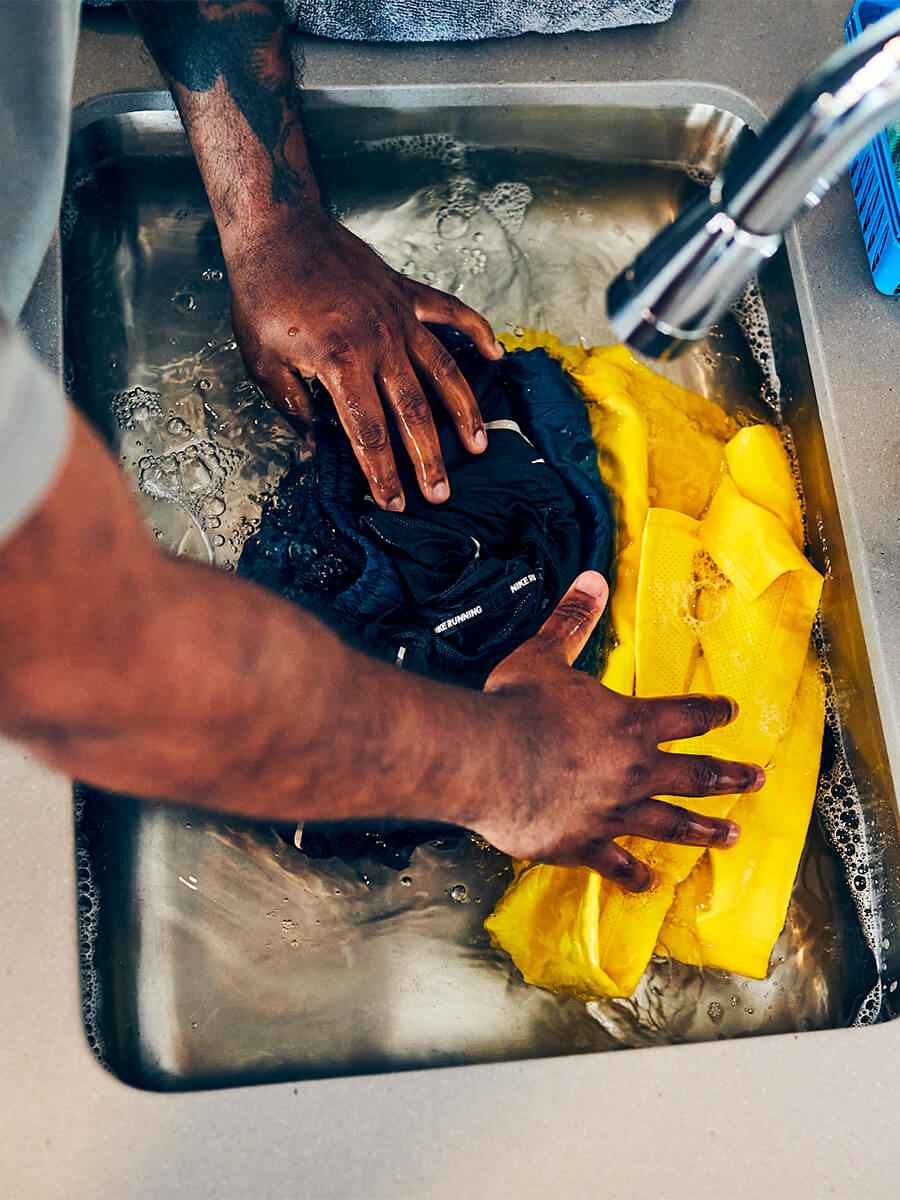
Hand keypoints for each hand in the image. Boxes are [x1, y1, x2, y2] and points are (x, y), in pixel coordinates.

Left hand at [226, 210, 503, 510]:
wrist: (278, 229)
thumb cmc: (263, 295)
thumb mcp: (262, 361)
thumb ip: (292, 407)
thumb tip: (312, 448)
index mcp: (340, 364)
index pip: (367, 432)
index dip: (382, 473)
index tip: (393, 504)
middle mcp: (378, 343)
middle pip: (413, 412)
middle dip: (428, 459)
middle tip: (440, 494)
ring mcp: (397, 317)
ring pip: (443, 371)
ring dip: (464, 411)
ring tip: (479, 444)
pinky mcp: (405, 292)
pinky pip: (450, 313)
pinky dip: (477, 331)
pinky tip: (497, 354)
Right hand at [480, 571, 765, 890]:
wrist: (487, 761)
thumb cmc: (516, 706)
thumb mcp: (544, 655)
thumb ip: (573, 620)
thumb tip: (593, 578)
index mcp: (630, 723)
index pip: (685, 715)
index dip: (712, 712)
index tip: (732, 712)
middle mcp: (633, 771)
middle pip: (695, 775)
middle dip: (729, 776)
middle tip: (757, 779)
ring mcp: (612, 813)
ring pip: (670, 824)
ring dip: (703, 829)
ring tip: (730, 836)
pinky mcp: (583, 844)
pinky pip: (616, 865)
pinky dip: (634, 876)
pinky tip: (650, 885)